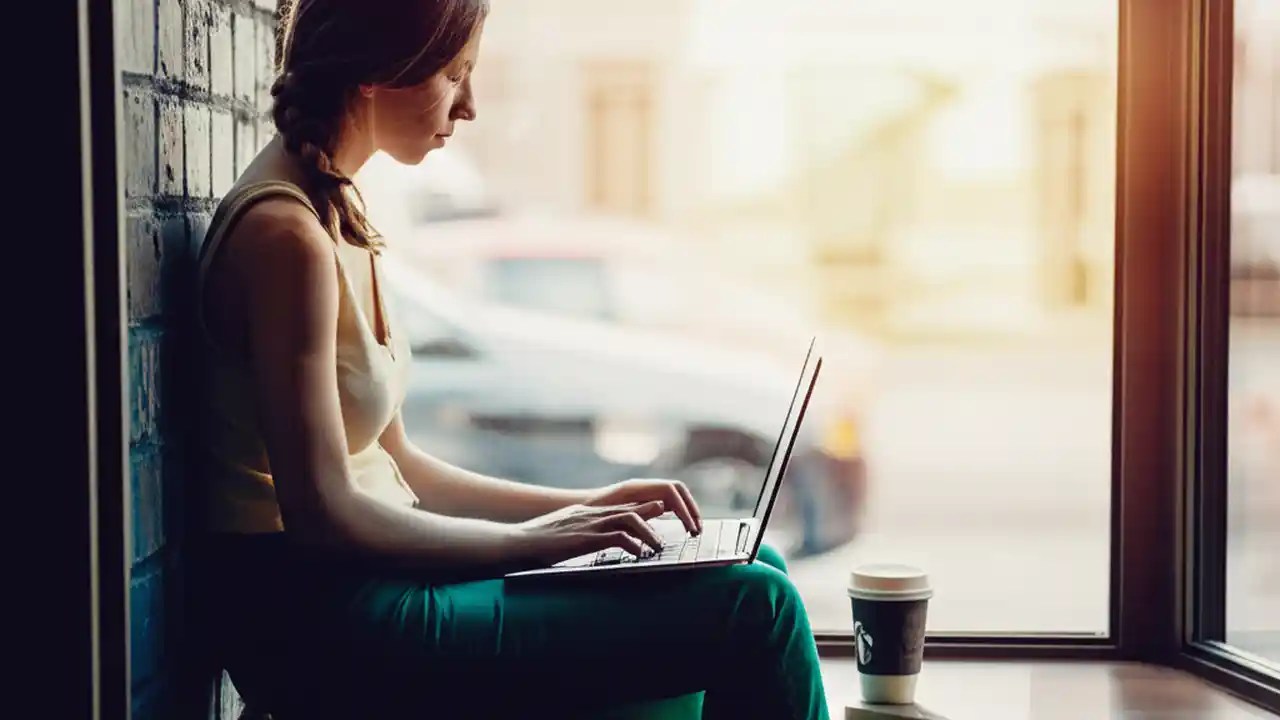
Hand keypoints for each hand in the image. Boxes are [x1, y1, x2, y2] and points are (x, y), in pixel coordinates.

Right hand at [511, 500, 667, 566]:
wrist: (515, 543)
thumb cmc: (536, 543)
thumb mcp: (563, 534)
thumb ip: (581, 534)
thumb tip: (591, 543)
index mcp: (587, 512)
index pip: (621, 505)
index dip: (643, 509)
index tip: (661, 514)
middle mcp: (591, 514)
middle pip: (631, 507)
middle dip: (654, 514)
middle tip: (673, 522)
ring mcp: (588, 525)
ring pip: (630, 520)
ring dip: (648, 533)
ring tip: (659, 547)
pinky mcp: (584, 539)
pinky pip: (616, 537)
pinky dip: (632, 545)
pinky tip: (638, 554)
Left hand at [584, 478, 702, 535]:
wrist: (571, 510)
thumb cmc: (587, 513)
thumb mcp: (611, 514)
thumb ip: (634, 511)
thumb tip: (660, 508)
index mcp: (636, 488)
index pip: (670, 490)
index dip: (684, 508)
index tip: (691, 528)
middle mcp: (642, 487)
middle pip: (677, 490)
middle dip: (691, 508)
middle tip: (697, 530)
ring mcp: (643, 494)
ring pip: (674, 497)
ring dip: (687, 511)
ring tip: (693, 531)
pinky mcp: (642, 503)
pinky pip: (666, 504)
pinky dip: (678, 514)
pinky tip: (680, 529)